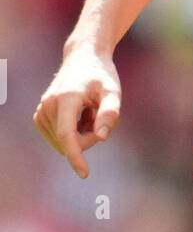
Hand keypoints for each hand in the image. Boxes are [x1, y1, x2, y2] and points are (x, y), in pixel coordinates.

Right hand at [33, 48, 121, 177]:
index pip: (67, 135)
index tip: (84, 173)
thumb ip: (110, 113)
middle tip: (100, 116)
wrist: (83, 58)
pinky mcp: (39, 116)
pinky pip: (58, 138)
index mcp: (66, 99)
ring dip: (81, 134)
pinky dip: (72, 132)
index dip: (76, 156)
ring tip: (89, 111)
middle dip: (89, 137)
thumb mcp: (113, 91)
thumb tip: (101, 138)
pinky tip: (80, 114)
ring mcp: (41, 111)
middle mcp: (49, 105)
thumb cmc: (101, 75)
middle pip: (70, 141)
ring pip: (64, 142)